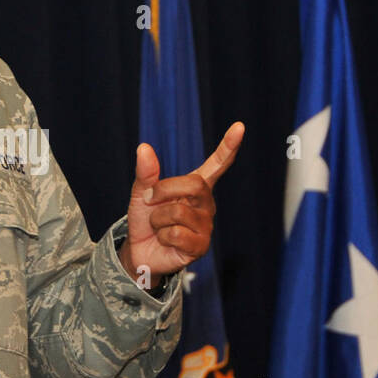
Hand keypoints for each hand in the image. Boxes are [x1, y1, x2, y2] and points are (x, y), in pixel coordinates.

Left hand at [118, 122, 244, 287]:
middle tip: (148, 200)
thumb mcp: (141, 193)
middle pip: (194, 185)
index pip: (217, 165)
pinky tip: (165, 241)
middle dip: (163, 190)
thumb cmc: (145, 219)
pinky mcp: (200, 246)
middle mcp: (206, 204)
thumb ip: (146, 173)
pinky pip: (177, 234)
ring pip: (179, 212)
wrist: (138, 251)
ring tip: (158, 226)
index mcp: (196, 187)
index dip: (228, 146)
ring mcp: (205, 226)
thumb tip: (144, 147)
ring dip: (157, 219)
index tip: (239, 126)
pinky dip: (162, 236)